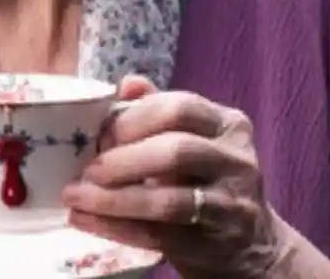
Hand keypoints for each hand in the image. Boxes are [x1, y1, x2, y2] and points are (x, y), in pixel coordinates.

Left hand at [63, 76, 294, 278]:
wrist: (252, 245)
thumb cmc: (210, 183)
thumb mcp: (195, 140)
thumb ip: (161, 111)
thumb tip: (127, 83)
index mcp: (228, 124)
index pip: (181, 107)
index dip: (134, 117)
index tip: (100, 133)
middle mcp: (236, 160)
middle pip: (176, 151)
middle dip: (123, 158)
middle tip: (87, 168)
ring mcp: (230, 205)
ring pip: (168, 200)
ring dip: (113, 198)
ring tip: (76, 196)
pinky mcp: (214, 244)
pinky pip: (159, 234)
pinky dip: (117, 226)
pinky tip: (86, 220)